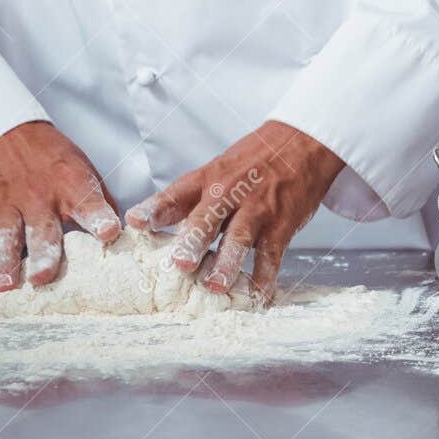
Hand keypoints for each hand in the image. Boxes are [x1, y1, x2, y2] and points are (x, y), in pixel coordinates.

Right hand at [0, 121, 120, 290]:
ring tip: (5, 287)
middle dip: (43, 254)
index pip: (89, 204)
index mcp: (71, 186)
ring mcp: (9, 206)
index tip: (108, 233)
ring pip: (6, 237)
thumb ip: (98, 204)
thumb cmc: (53, 161)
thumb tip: (122, 235)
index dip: (99, 218)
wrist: (6, 136)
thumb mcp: (83, 170)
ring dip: (5, 263)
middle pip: (42, 229)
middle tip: (42, 277)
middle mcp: (39, 198)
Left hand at [126, 121, 345, 301]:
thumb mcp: (219, 168)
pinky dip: (266, 275)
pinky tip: (258, 294)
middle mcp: (230, 194)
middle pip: (208, 219)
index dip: (155, 209)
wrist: (303, 144)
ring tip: (216, 286)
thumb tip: (149, 222)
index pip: (176, 195)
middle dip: (193, 242)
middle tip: (180, 264)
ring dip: (228, 264)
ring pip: (240, 239)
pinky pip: (272, 253)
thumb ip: (188, 197)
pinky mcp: (282, 224)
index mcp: (208, 179)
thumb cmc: (255, 160)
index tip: (135, 222)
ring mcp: (258, 210)